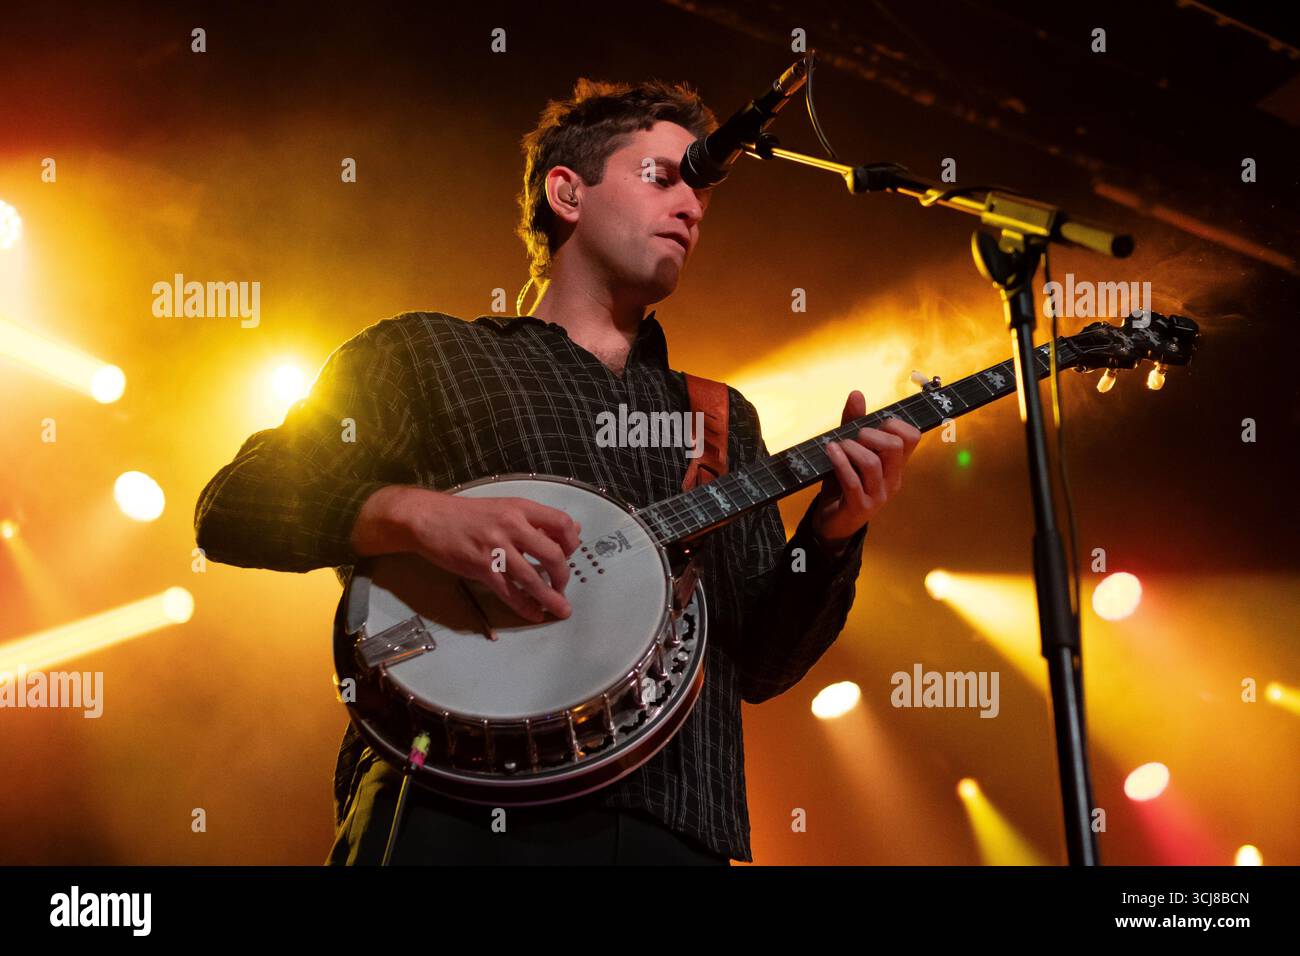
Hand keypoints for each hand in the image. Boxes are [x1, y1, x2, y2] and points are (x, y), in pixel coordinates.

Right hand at [356, 486, 581, 622]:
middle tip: (563, 586)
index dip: (572, 541)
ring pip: (532, 578)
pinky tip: (534, 614)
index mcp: (520, 507)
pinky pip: (509, 592)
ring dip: (550, 598)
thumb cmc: (468, 514)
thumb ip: (537, 519)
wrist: (429, 518)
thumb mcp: (505, 507)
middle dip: (563, 575)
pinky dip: (525, 606)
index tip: (571, 554)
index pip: (561, 522)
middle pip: (552, 554)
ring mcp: (496, 548)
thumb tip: (573, 530)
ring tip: (561, 610)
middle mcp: (511, 526)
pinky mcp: (481, 568)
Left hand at [810, 390, 921, 553]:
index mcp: (895, 466)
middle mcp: (892, 480)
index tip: (874, 424)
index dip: (895, 423)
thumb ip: (852, 424)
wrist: (831, 523)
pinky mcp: (860, 508)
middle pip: (895, 446)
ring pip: (872, 463)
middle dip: (871, 433)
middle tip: (853, 437)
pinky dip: (840, 463)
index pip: (912, 437)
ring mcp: (878, 496)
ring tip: (837, 446)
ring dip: (851, 448)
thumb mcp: (848, 453)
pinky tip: (830, 451)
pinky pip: (853, 482)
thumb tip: (856, 393)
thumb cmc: (842, 484)